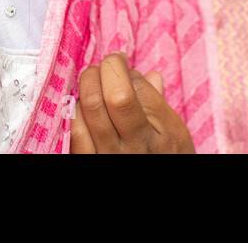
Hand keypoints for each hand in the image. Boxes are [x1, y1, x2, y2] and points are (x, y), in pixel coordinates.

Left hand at [69, 52, 195, 153]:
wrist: (164, 188)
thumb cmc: (169, 156)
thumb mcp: (175, 130)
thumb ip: (156, 100)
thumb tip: (142, 73)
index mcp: (153, 137)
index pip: (123, 94)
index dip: (115, 67)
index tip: (117, 60)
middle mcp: (127, 151)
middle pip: (96, 103)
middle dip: (94, 74)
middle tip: (100, 68)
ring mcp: (105, 160)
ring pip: (80, 117)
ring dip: (83, 93)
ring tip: (92, 86)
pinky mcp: (89, 163)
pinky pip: (72, 136)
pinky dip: (75, 114)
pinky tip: (83, 108)